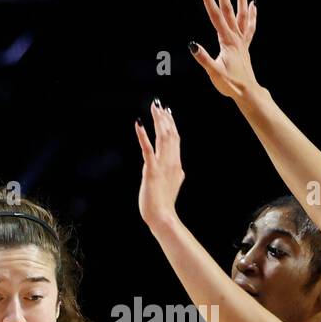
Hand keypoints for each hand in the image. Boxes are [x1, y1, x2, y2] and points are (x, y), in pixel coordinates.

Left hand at [135, 100, 184, 229]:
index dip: (171, 124)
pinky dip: (143, 135)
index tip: (167, 112)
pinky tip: (139, 124)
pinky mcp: (151, 171)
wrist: (162, 216)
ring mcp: (162, 166)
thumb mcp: (174, 184)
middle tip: (158, 105)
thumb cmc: (164, 203)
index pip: (175, 139)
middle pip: (170, 135)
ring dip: (158, 122)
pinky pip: (147, 150)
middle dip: (164, 118)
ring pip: (162, 138)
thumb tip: (181, 169)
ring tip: (154, 109)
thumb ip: (177, 174)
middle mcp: (171, 162)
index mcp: (176, 164)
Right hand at [192, 0, 258, 99]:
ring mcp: (241, 40)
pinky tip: (252, 5)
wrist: (247, 92)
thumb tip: (192, 45)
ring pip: (241, 14)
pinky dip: (251, 14)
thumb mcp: (214, 73)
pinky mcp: (244, 46)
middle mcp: (235, 37)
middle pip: (229, 9)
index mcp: (227, 41)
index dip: (209, 0)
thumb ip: (204, 58)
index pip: (216, 16)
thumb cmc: (230, 84)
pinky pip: (249, 26)